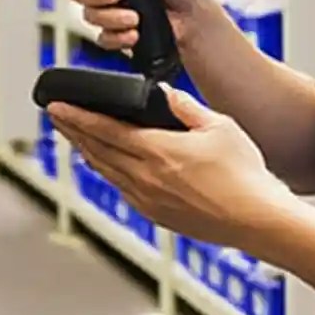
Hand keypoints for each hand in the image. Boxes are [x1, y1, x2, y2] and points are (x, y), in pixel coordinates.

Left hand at [48, 85, 294, 247]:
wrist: (258, 220)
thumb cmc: (244, 175)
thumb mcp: (219, 126)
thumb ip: (186, 107)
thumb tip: (166, 94)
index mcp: (157, 150)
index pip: (104, 129)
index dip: (77, 116)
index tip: (56, 106)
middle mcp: (145, 178)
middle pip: (97, 150)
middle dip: (74, 131)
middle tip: (56, 116)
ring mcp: (148, 200)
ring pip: (105, 171)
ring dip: (87, 152)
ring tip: (75, 137)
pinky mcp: (157, 215)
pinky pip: (121, 189)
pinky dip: (107, 172)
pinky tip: (107, 166)